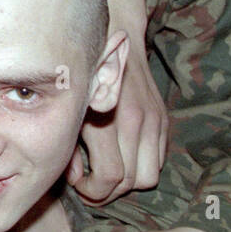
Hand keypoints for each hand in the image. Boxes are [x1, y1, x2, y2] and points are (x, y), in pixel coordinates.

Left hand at [72, 0, 167, 202]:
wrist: (114, 40)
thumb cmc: (80, 75)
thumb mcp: (67, 108)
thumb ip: (67, 142)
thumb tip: (70, 174)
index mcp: (108, 122)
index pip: (110, 178)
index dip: (92, 190)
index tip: (78, 182)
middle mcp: (136, 124)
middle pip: (132, 182)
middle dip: (109, 191)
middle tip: (89, 184)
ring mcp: (153, 122)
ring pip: (149, 175)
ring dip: (128, 181)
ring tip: (105, 171)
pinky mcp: (163, 119)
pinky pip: (158, 158)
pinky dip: (141, 164)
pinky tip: (120, 154)